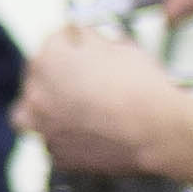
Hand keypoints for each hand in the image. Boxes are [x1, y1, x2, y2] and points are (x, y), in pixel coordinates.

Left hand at [17, 26, 192, 179]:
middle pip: (40, 80)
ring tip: (85, 112)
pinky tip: (91, 133)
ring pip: (38, 115)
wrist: (157, 130)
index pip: (52, 45)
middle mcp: (35, 93)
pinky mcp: (56, 155)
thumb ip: (90, 39)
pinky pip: (56, 142)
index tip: (83, 54)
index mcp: (47, 58)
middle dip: (59, 80)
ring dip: (54, 111)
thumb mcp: (118, 44)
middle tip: (86, 86)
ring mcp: (43, 127)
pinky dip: (69, 138)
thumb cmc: (141, 87)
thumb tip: (83, 37)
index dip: (72, 49)